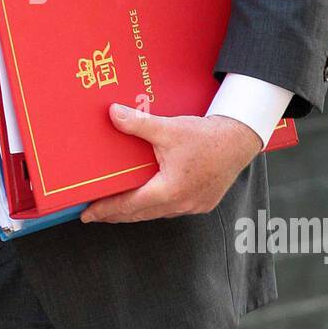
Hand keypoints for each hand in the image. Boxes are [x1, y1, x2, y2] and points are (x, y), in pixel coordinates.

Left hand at [79, 105, 262, 223]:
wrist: (240, 138)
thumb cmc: (206, 136)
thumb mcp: (169, 128)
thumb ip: (138, 124)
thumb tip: (113, 113)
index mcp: (169, 191)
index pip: (128, 206)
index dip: (105, 210)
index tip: (86, 215)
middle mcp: (181, 204)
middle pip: (140, 214)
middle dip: (116, 214)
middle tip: (94, 214)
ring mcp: (194, 206)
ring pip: (156, 213)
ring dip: (136, 211)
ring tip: (117, 206)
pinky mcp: (203, 202)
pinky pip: (172, 209)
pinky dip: (155, 207)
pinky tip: (148, 198)